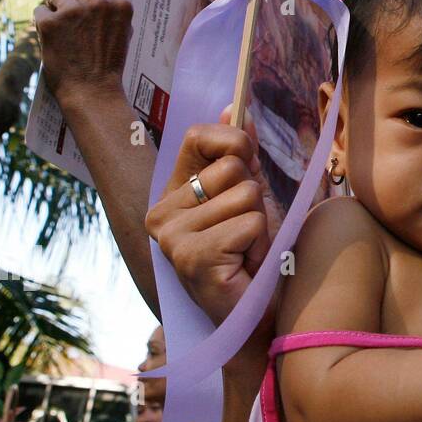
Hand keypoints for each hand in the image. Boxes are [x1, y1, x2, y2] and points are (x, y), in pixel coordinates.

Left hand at [33, 0, 132, 106]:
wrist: (92, 91)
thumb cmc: (108, 62)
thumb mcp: (123, 30)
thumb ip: (112, 6)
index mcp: (121, 3)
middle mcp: (98, 1)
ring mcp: (73, 10)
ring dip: (54, 1)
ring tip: (60, 21)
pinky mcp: (49, 22)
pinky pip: (40, 10)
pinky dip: (43, 21)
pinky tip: (53, 37)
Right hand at [145, 120, 271, 327]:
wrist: (257, 316)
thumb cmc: (253, 255)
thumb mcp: (249, 195)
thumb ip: (240, 154)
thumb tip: (232, 105)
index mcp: (172, 193)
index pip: (198, 136)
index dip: (233, 142)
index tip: (247, 166)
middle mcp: (161, 213)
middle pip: (232, 166)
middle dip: (255, 196)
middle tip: (247, 231)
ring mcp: (172, 237)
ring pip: (246, 195)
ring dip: (260, 224)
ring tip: (247, 251)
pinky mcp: (192, 258)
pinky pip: (250, 222)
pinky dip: (261, 243)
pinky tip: (246, 266)